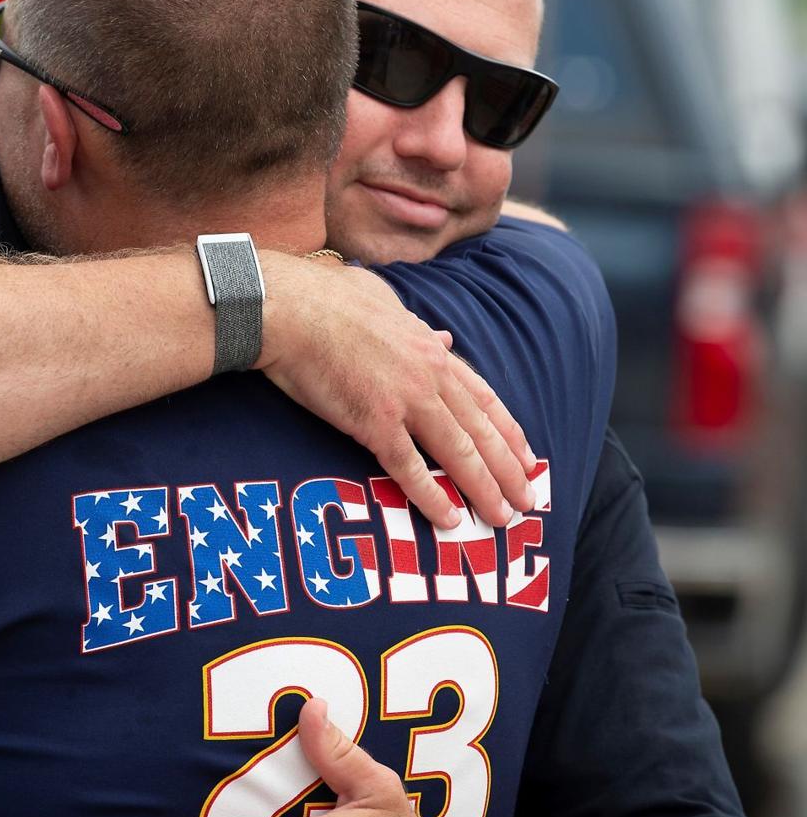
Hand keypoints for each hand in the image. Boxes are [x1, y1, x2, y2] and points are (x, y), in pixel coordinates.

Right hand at [258, 253, 534, 530]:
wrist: (288, 308)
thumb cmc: (323, 297)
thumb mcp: (382, 300)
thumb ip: (416, 324)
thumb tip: (442, 335)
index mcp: (429, 349)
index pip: (482, 396)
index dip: (508, 430)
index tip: (527, 456)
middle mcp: (427, 375)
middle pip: (479, 430)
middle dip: (508, 468)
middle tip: (528, 500)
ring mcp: (404, 399)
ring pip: (457, 451)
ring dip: (483, 488)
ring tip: (502, 517)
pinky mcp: (373, 421)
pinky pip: (409, 467)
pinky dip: (432, 495)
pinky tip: (449, 519)